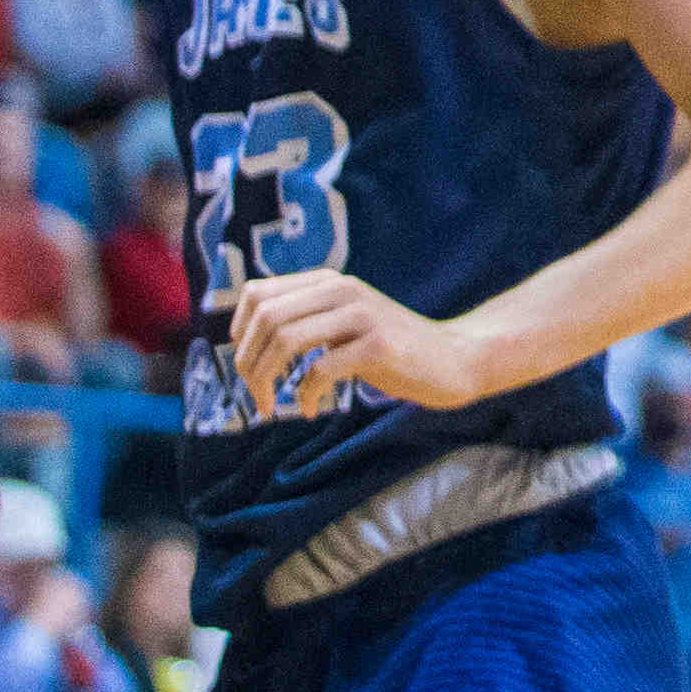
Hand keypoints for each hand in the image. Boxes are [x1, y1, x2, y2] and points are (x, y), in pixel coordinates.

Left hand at [229, 268, 490, 422]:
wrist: (452, 358)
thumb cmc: (388, 348)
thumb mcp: (342, 323)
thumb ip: (305, 319)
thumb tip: (244, 338)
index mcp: (329, 282)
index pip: (257, 294)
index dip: (239, 332)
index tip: (247, 365)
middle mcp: (343, 289)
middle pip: (266, 318)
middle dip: (247, 363)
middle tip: (256, 396)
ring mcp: (362, 315)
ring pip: (286, 339)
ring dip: (266, 381)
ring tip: (271, 407)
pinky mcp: (378, 345)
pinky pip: (320, 370)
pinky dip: (305, 396)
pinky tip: (312, 409)